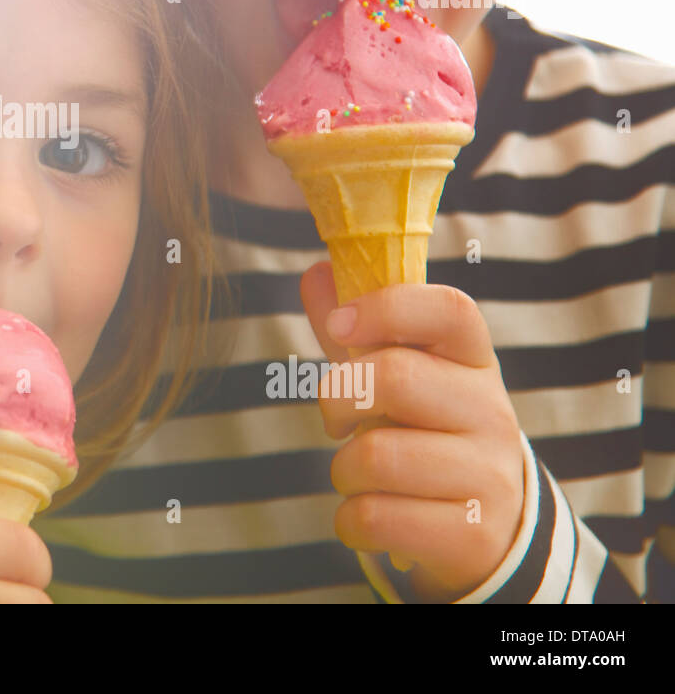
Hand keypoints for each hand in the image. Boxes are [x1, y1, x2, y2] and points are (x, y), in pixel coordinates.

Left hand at [300, 262, 524, 601]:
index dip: (387, 307)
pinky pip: (376, 517)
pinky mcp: (472, 536)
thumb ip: (356, 332)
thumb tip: (317, 272)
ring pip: (376, 457)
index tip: (340, 325)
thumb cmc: (427, 435)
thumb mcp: (401, 378)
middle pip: (395, 378)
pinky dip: (350, 519)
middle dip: (337, 399)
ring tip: (358, 473)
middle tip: (336, 420)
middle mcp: (492, 413)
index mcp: (475, 362)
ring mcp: (489, 476)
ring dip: (342, 469)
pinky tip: (369, 513)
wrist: (487, 527)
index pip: (451, 311)